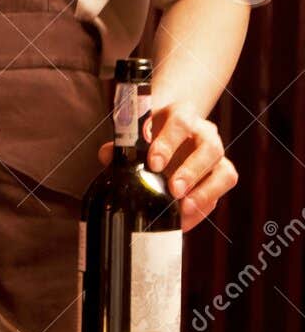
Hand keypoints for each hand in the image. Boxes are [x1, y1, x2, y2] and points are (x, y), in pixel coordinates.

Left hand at [96, 102, 237, 229]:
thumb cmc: (150, 134)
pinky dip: (205, 205)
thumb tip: (107, 155)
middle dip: (191, 170)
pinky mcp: (222, 173)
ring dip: (205, 191)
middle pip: (209, 147)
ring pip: (224, 170)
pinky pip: (221, 191)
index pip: (180, 122)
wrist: (171, 132)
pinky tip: (186, 217)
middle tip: (174, 189)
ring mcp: (216, 154)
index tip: (154, 163)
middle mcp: (204, 132)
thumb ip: (121, 145)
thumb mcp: (135, 134)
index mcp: (182, 114)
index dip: (168, 143)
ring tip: (184, 207)